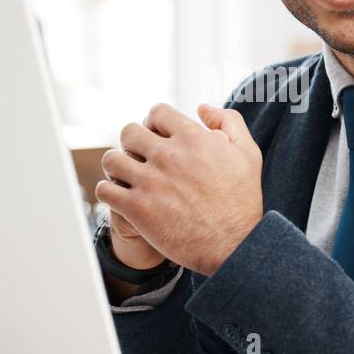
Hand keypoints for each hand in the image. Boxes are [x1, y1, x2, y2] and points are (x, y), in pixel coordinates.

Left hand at [94, 102, 263, 275]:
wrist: (234, 245)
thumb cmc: (242, 200)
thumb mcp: (248, 153)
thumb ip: (228, 122)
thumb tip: (202, 108)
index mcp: (192, 138)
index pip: (157, 112)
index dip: (154, 122)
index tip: (156, 136)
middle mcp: (168, 155)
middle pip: (129, 132)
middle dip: (132, 142)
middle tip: (139, 157)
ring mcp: (150, 182)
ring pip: (111, 159)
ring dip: (117, 166)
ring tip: (126, 177)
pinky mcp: (137, 209)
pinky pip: (105, 190)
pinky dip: (109, 192)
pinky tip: (121, 197)